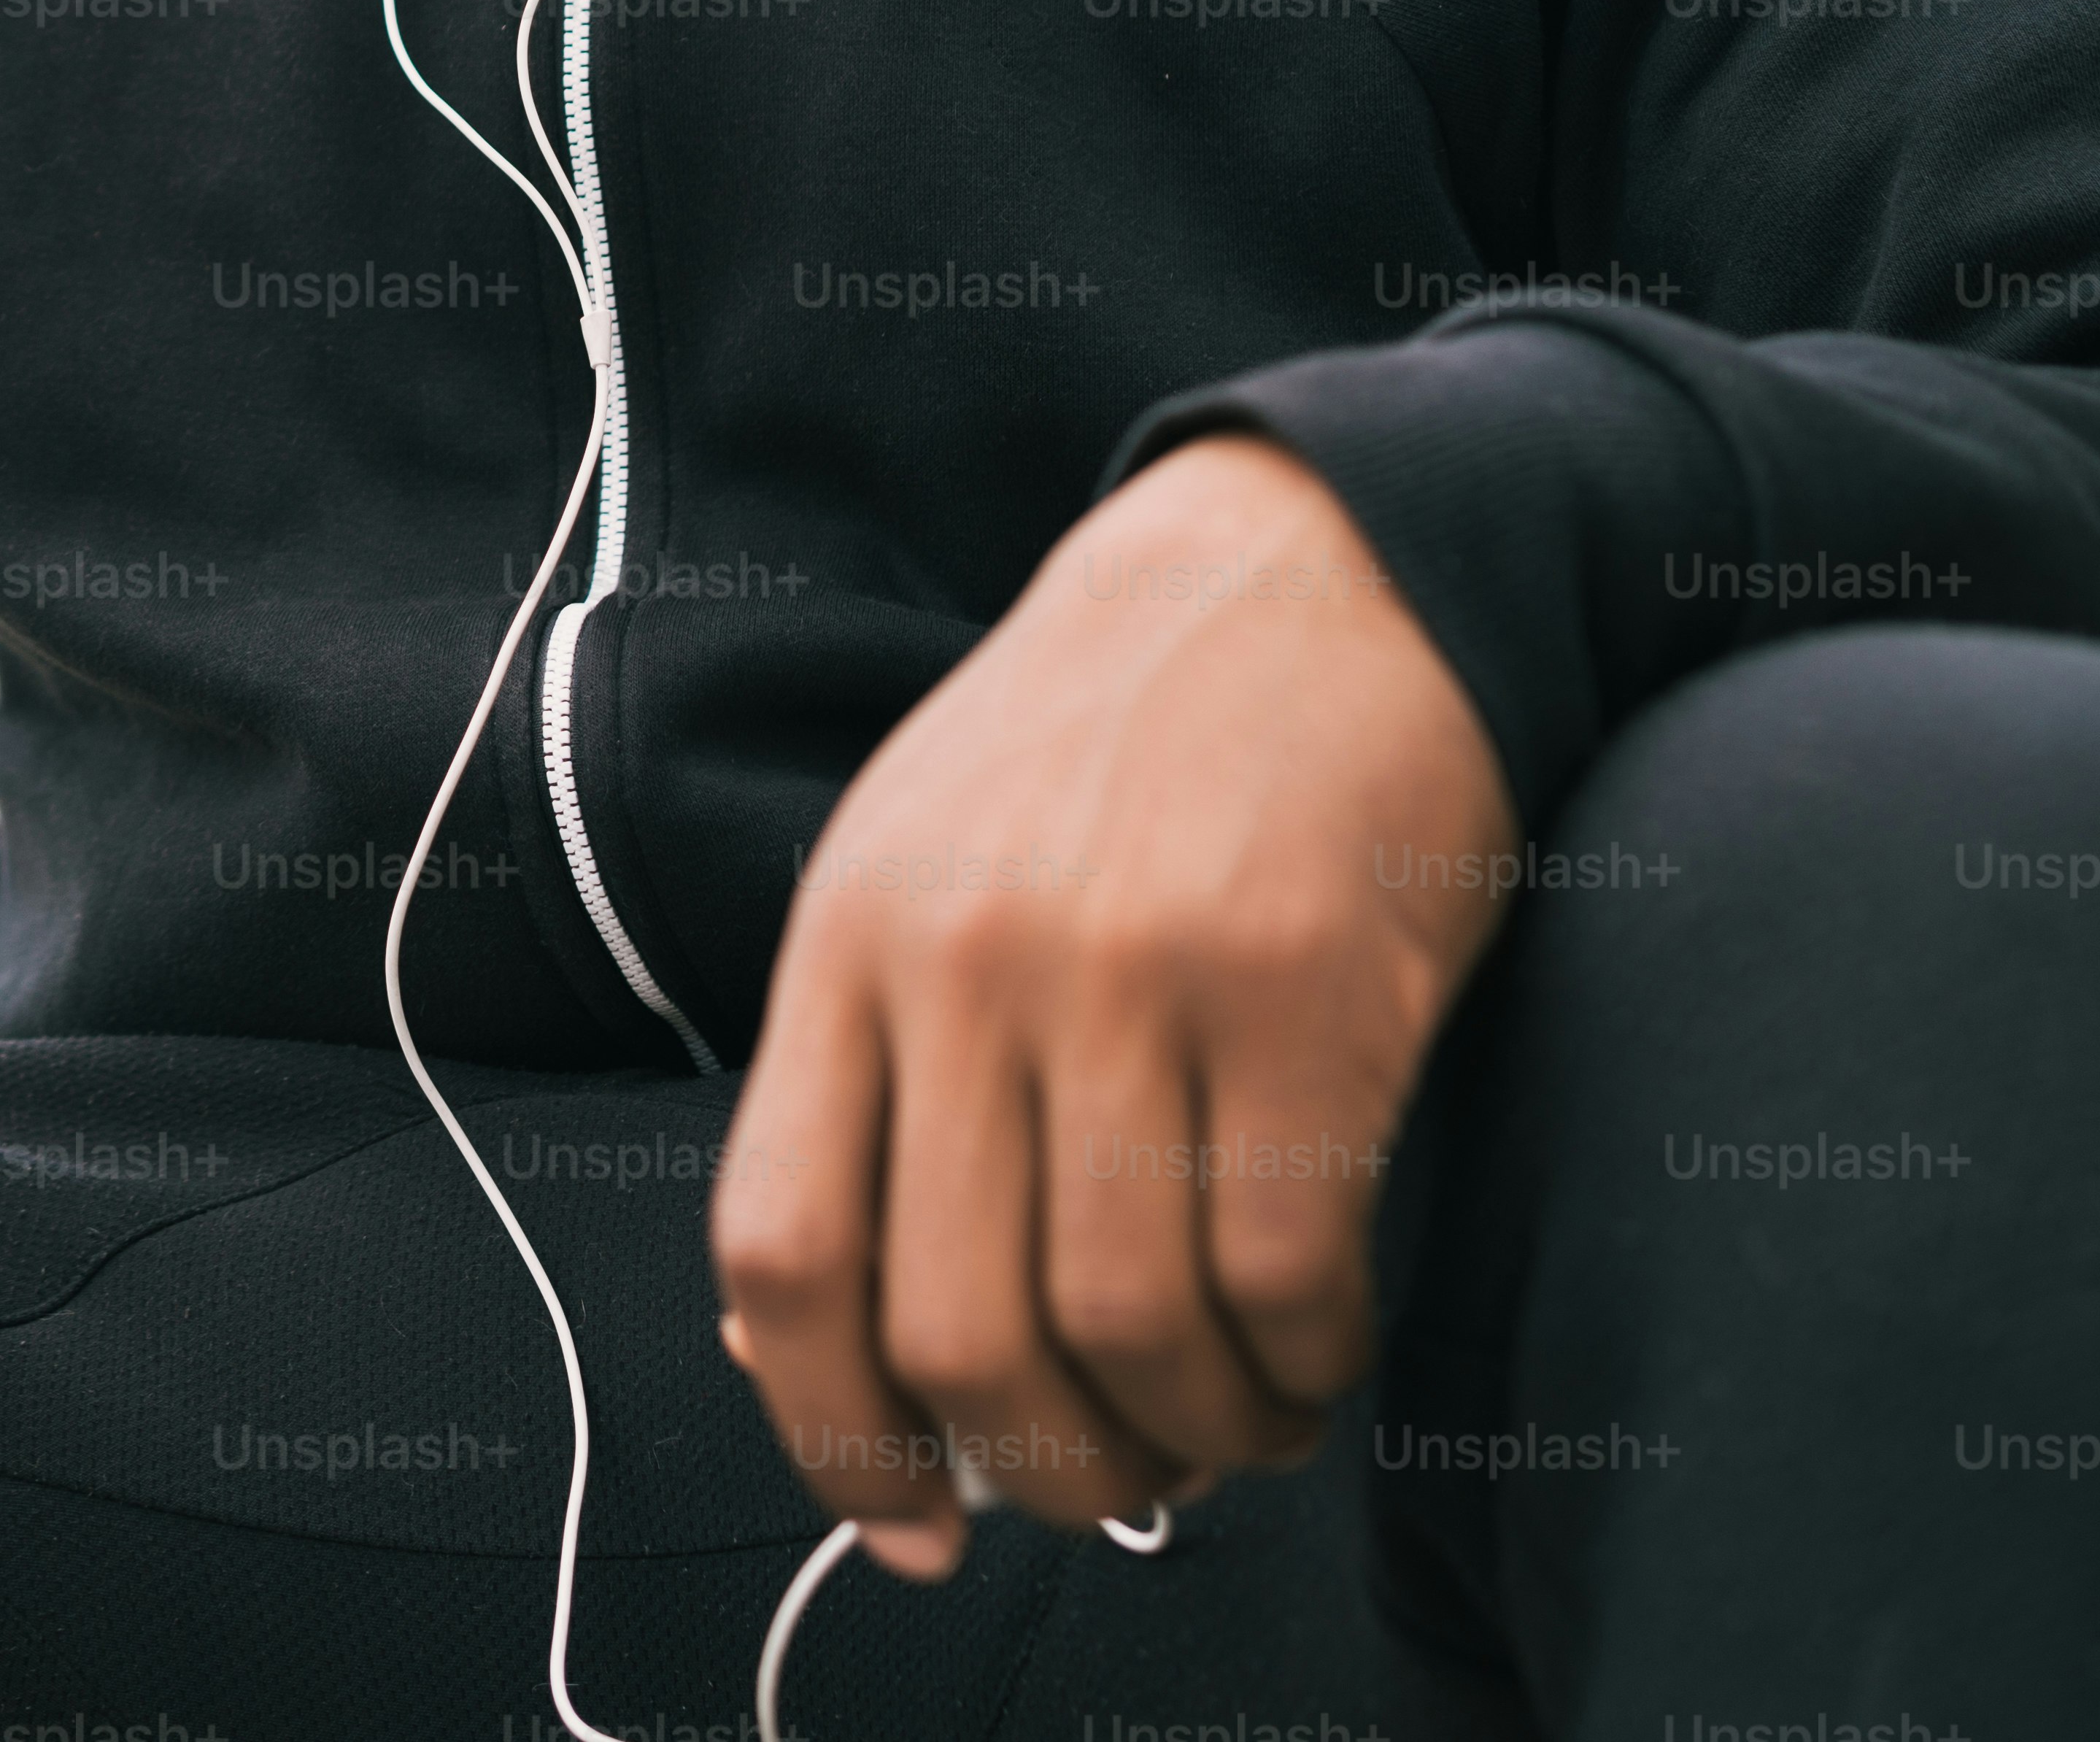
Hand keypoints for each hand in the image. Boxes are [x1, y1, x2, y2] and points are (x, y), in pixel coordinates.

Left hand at [708, 436, 1516, 1576]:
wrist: (1312, 566)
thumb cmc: (1110, 756)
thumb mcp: (924, 877)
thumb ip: (870, 1097)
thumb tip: (815, 1363)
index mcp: (847, 944)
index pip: (780, 1252)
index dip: (828, 1434)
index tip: (905, 1533)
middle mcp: (968, 964)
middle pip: (960, 1329)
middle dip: (1047, 1473)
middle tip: (1121, 1487)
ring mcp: (1135, 973)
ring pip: (1126, 1326)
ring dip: (1193, 1435)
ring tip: (1234, 1428)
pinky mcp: (1303, 989)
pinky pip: (1283, 1268)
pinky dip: (1301, 1364)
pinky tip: (1319, 1353)